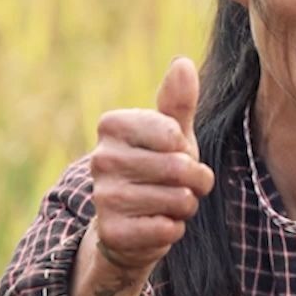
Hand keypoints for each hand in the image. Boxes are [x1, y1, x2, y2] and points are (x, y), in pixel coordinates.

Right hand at [88, 57, 215, 277]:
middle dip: (195, 182)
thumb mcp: (172, 133)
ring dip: (185, 206)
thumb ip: (177, 101)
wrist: (132, 222)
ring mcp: (103, 197)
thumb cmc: (158, 167)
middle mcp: (100, 158)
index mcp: (112, 125)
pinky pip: (168, 229)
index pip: (174, 134)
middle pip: (180, 168)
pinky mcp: (112, 232)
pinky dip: (173, 230)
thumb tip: (182, 63)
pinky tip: (155, 225)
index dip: (188, 151)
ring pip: (178, 200)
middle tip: (180, 185)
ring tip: (166, 204)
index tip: (176, 155)